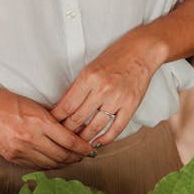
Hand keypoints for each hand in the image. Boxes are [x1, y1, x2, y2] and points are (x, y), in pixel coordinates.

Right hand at [0, 88, 93, 169]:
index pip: (69, 140)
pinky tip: (54, 161)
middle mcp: (30, 138)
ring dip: (64, 163)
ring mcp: (20, 150)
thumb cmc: (9, 103)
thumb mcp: (36, 106)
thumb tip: (75, 131)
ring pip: (50, 164)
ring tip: (71, 159)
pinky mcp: (12, 158)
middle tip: (84, 156)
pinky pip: (36, 166)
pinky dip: (48, 165)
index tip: (90, 149)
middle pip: (62, 155)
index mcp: (39, 122)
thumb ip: (54, 120)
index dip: (83, 147)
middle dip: (76, 157)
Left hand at [51, 32, 162, 148]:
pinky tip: (98, 143)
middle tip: (61, 138)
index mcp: (89, 77)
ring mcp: (118, 98)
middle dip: (66, 131)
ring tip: (77, 143)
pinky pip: (116, 128)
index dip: (56, 119)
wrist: (142, 50)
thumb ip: (78, 88)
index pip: (66, 106)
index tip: (51, 126)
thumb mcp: (91, 67)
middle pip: (78, 118)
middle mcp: (102, 89)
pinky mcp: (131, 105)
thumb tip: (63, 108)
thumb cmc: (115, 57)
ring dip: (84, 138)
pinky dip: (105, 139)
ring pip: (95, 126)